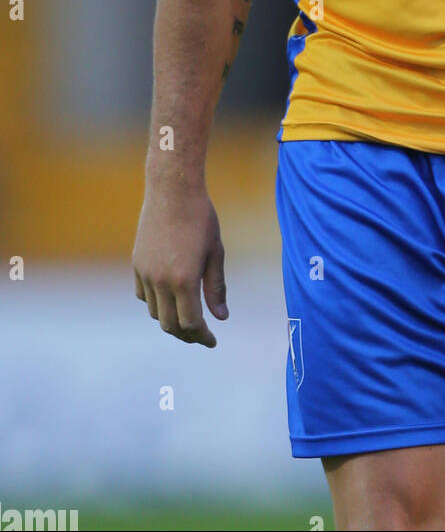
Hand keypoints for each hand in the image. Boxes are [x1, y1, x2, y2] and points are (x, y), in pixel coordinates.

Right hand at [132, 181, 227, 346]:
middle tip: (201, 335)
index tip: (212, 341)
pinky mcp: (136, 264)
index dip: (202, 336)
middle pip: (170, 324)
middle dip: (187, 335)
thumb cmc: (200, 218)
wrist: (172, 190)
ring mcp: (145, 273)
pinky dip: (156, 303)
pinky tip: (170, 299)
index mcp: (184, 280)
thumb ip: (216, 287)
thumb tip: (221, 317)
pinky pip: (143, 295)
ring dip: (171, 320)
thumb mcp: (215, 252)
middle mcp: (160, 281)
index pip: (191, 323)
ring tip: (188, 318)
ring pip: (155, 312)